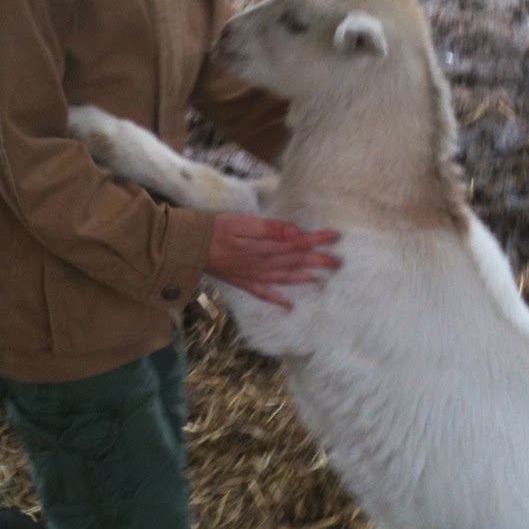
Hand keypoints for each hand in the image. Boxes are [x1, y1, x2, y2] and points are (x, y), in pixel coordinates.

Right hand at [205, 213, 340, 307]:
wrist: (189, 248)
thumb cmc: (214, 229)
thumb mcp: (241, 222)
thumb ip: (269, 229)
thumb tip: (295, 233)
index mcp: (264, 247)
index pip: (297, 243)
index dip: (318, 240)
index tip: (336, 237)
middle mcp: (263, 264)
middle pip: (296, 262)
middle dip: (319, 261)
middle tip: (339, 262)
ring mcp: (254, 276)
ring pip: (285, 278)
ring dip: (304, 278)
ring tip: (322, 279)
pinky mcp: (244, 283)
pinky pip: (264, 294)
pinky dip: (277, 300)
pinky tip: (289, 306)